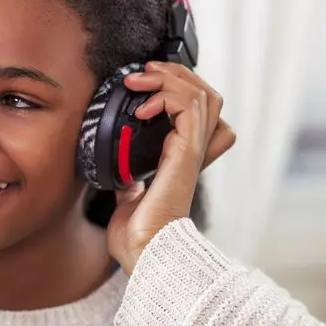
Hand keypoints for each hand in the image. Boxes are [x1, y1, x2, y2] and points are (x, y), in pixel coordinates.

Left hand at [106, 61, 235, 274]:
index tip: (145, 83)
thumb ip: (130, 179)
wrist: (143, 253)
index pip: (198, 108)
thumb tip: (118, 171)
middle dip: (175, 74)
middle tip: (143, 72)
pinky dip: (166, 98)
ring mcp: (192, 152)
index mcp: (182, 157)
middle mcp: (193, 151)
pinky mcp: (185, 156)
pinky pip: (188, 110)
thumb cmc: (138, 234)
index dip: (178, 86)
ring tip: (140, 79)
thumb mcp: (129, 197)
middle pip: (207, 94)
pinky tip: (144, 107)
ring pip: (202, 95)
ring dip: (169, 79)